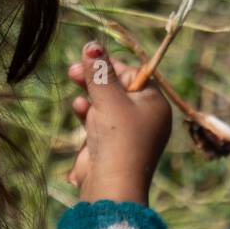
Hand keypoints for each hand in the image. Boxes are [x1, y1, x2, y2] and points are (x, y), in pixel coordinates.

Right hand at [66, 41, 171, 205]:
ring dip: (90, 94)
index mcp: (155, 104)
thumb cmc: (118, 137)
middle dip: (96, 77)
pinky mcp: (110, 144)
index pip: (135, 74)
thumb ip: (100, 72)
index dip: (111, 64)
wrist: (111, 184)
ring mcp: (127, 132)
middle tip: (74, 69)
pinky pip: (98, 120)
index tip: (90, 56)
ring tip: (76, 87)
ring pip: (106, 103)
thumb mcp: (110, 100)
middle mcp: (145, 117)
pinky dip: (88, 112)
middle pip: (118, 87)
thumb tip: (92, 44)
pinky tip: (78, 108)